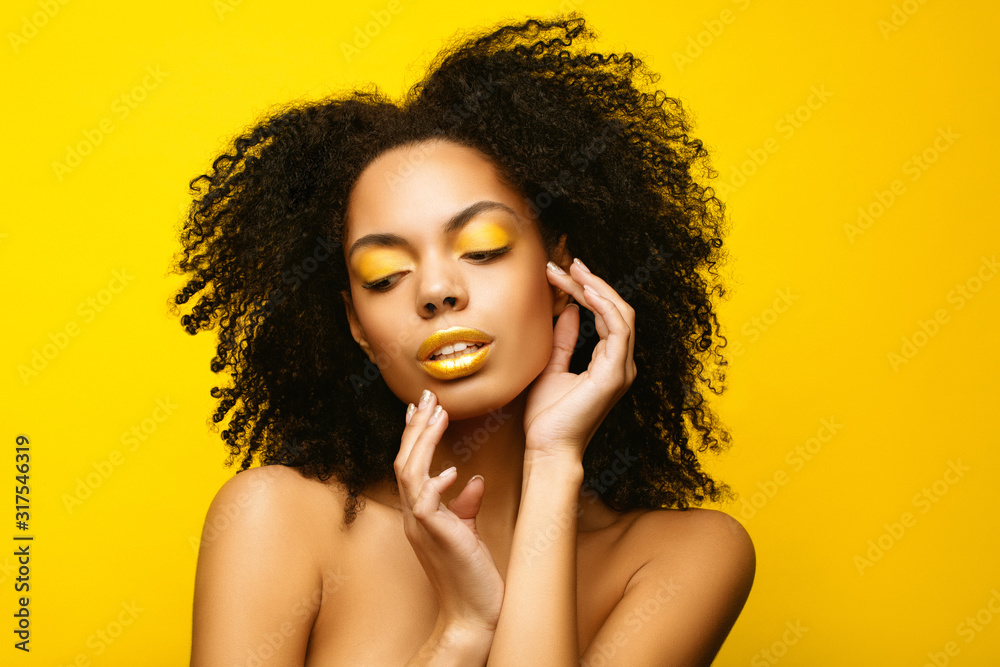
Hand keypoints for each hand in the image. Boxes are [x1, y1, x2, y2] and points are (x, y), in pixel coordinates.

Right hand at [395, 390, 504, 633]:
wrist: (474, 615)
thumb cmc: (472, 575)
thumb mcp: (468, 532)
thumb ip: (465, 505)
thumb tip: (471, 480)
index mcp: (420, 513)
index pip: (409, 465)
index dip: (414, 435)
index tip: (421, 407)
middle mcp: (414, 516)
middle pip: (404, 461)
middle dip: (416, 427)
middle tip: (427, 396)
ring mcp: (421, 527)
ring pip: (410, 474)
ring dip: (424, 442)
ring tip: (437, 415)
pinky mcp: (436, 538)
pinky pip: (426, 504)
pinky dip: (436, 483)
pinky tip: (451, 469)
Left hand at [522, 258, 636, 458]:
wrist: (547, 449)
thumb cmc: (547, 417)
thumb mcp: (553, 367)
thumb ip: (565, 340)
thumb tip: (570, 311)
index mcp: (609, 363)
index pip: (606, 316)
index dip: (587, 291)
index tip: (562, 273)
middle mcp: (621, 364)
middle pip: (617, 310)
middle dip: (592, 283)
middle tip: (567, 263)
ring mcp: (621, 370)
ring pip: (621, 314)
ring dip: (597, 288)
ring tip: (573, 270)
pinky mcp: (614, 374)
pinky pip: (618, 329)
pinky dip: (603, 306)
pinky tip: (583, 291)